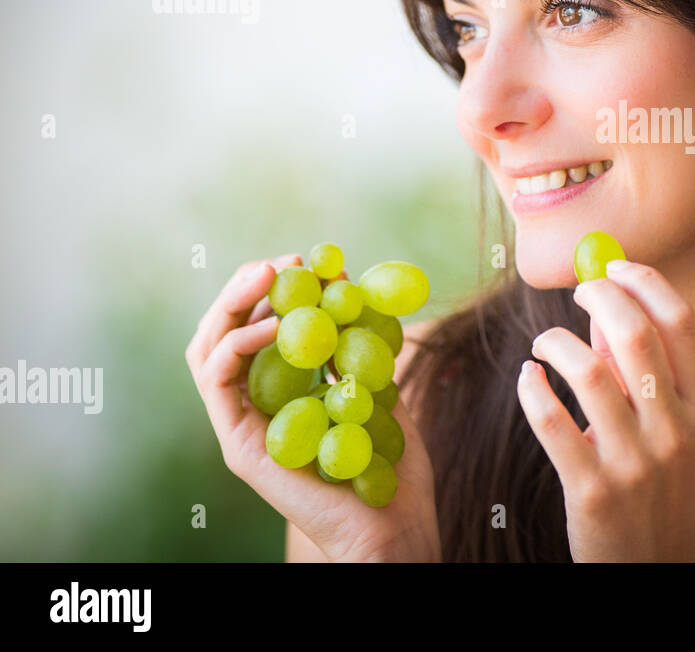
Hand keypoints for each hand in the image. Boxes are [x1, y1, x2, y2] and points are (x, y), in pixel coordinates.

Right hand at [185, 253, 440, 561]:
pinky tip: (272, 326)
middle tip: (282, 262)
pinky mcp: (237, 444)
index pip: (257, 330)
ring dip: (233, 305)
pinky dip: (237, 343)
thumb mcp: (378, 390)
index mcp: (281, 394)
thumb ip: (360, 348)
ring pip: (208, 351)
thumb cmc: (389, 466)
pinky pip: (217, 382)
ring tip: (269, 277)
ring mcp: (240, 426)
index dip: (273, 291)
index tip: (306, 262)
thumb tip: (351, 290)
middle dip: (247, 288)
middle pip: (225, 334)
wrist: (393, 524)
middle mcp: (253, 407)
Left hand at [517, 260, 694, 561]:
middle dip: (599, 296)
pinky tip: (528, 378)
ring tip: (545, 345)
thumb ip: (647, 375)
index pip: (680, 323)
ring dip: (556, 342)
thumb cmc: (663, 490)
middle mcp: (676, 433)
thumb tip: (607, 312)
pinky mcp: (592, 491)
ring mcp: (635, 463)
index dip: (645, 282)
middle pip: (634, 334)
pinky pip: (551, 421)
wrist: (658, 573)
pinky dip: (532, 389)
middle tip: (578, 292)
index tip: (616, 267)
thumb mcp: (676, 435)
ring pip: (587, 371)